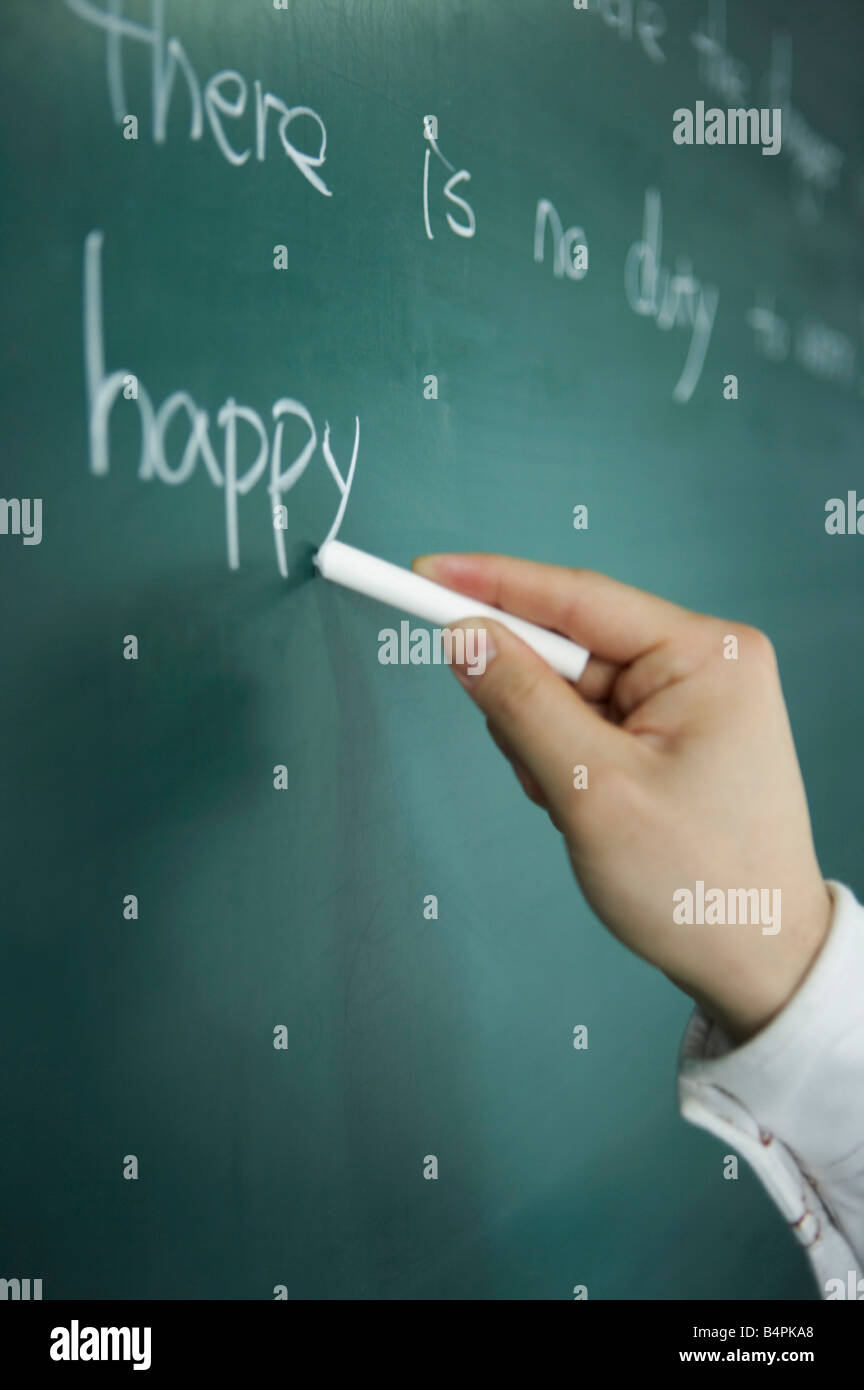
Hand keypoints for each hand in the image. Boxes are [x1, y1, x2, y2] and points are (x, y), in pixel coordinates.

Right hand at [413, 553, 831, 1042]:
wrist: (758, 964)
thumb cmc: (695, 884)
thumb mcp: (592, 789)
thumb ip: (520, 702)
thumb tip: (464, 634)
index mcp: (705, 655)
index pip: (577, 597)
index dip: (491, 584)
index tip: (420, 573)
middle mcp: (703, 662)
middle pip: (571, 648)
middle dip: (530, 704)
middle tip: (534, 770)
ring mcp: (691, 699)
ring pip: (570, 691)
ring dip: (544, 743)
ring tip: (574, 807)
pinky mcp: (674, 733)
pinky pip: (588, 722)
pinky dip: (565, 761)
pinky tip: (585, 807)